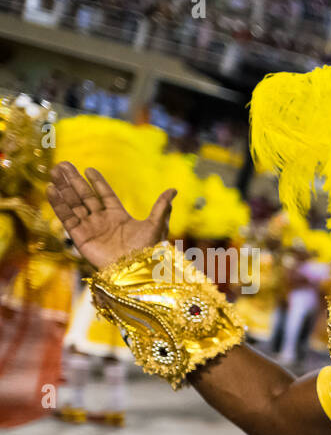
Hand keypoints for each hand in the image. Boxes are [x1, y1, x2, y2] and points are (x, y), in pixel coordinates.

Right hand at [46, 162, 175, 269]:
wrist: (135, 271)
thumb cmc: (147, 251)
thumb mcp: (156, 225)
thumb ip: (162, 207)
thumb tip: (174, 189)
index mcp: (119, 217)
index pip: (104, 195)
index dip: (97, 182)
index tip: (88, 169)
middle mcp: (102, 221)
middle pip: (85, 196)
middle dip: (74, 181)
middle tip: (63, 164)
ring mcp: (90, 228)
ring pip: (74, 204)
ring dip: (64, 188)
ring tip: (55, 171)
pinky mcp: (80, 237)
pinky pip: (67, 218)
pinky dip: (59, 204)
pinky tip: (52, 189)